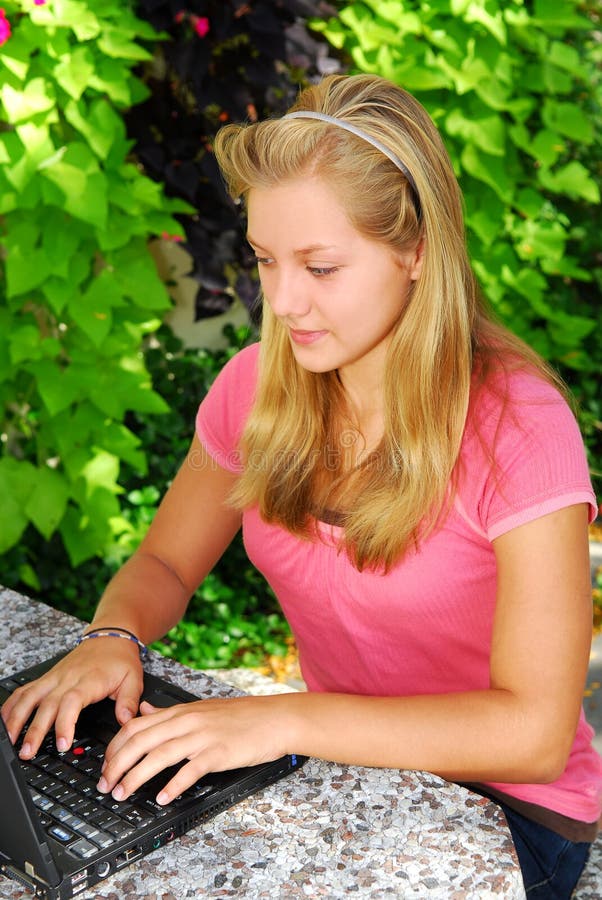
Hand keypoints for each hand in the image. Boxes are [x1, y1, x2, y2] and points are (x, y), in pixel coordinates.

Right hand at [0, 639, 143, 758]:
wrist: (110, 637)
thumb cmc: (120, 660)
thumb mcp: (134, 679)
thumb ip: (129, 702)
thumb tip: (125, 721)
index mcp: (89, 680)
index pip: (71, 702)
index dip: (64, 723)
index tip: (62, 744)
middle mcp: (67, 678)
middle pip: (46, 704)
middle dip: (34, 730)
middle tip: (28, 752)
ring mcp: (54, 677)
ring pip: (30, 696)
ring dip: (17, 718)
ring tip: (9, 741)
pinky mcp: (47, 678)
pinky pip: (25, 690)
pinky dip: (12, 704)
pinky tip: (4, 719)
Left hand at [97, 694, 289, 805]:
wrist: (275, 718)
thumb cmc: (241, 716)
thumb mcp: (201, 708)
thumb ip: (170, 713)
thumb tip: (144, 711)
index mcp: (181, 711)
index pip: (136, 725)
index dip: (114, 747)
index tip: (105, 766)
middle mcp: (188, 721)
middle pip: (140, 741)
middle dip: (117, 765)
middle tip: (106, 785)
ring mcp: (202, 736)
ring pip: (159, 755)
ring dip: (136, 777)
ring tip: (123, 794)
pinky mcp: (218, 752)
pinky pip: (190, 770)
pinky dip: (173, 785)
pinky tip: (162, 798)